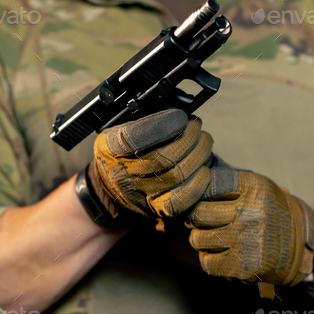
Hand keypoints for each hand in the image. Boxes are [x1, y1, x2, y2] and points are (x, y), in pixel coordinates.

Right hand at [89, 108, 213, 225]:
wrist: (112, 188)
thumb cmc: (121, 151)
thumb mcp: (118, 129)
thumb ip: (142, 117)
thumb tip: (177, 106)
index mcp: (110, 147)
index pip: (134, 137)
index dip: (162, 126)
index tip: (180, 117)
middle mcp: (123, 172)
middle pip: (164, 156)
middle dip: (189, 137)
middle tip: (196, 126)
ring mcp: (140, 193)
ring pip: (178, 174)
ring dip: (199, 154)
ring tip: (203, 140)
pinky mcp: (157, 208)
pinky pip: (183, 198)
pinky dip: (199, 181)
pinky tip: (204, 167)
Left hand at [187, 167, 313, 291]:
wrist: (302, 248)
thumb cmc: (271, 214)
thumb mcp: (258, 189)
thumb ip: (226, 187)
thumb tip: (188, 201)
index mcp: (253, 189)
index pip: (209, 185)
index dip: (200, 194)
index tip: (202, 200)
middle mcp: (250, 214)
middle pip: (199, 213)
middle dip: (196, 219)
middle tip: (204, 222)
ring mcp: (247, 241)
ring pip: (199, 239)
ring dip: (201, 240)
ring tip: (213, 239)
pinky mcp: (245, 267)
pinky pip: (208, 263)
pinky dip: (209, 260)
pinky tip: (219, 255)